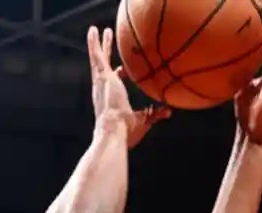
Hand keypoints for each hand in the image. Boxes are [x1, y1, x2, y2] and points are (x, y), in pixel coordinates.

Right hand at [88, 27, 170, 147]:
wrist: (114, 132)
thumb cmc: (126, 132)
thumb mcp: (144, 120)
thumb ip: (155, 113)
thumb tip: (168, 111)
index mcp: (112, 98)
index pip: (114, 81)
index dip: (120, 74)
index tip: (125, 73)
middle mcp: (104, 89)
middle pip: (103, 66)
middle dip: (105, 52)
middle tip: (105, 39)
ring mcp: (102, 82)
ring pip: (97, 58)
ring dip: (98, 44)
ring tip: (95, 30)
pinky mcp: (102, 77)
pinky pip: (96, 56)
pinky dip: (94, 44)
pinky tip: (93, 31)